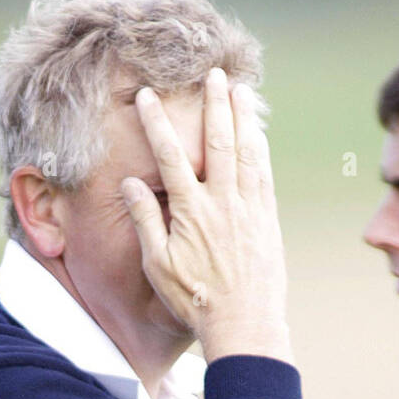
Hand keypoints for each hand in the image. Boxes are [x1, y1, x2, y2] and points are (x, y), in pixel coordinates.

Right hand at [121, 67, 291, 364]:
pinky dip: (261, 147)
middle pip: (218, 141)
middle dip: (214, 104)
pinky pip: (264, 173)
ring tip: (240, 90)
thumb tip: (131, 184)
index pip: (169, 155)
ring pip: (247, 151)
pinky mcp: (268, 220)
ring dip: (242, 117)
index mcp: (191, 211)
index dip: (156, 122)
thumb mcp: (159, 265)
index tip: (146, 95)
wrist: (244, 324)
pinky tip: (258, 132)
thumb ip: (145, 221)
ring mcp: (249, 208)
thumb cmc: (196, 300)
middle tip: (213, 74)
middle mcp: (223, 202)